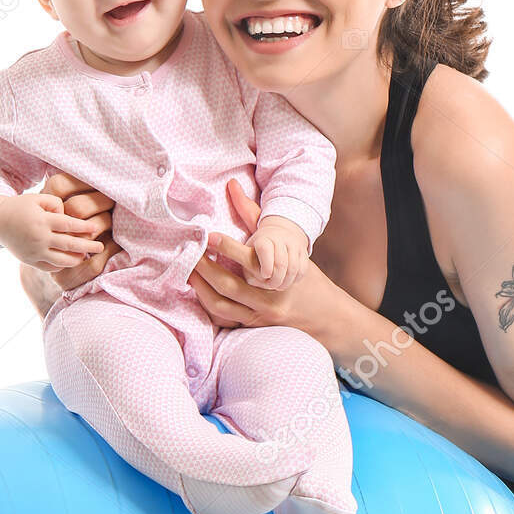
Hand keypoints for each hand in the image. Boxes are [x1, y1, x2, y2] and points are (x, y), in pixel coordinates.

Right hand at [40, 171, 119, 291]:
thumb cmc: (21, 207)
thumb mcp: (36, 198)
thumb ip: (55, 203)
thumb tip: (69, 216)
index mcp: (41, 221)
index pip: (67, 225)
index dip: (83, 227)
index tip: (96, 228)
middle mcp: (39, 238)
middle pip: (69, 245)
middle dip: (87, 246)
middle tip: (100, 247)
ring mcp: (35, 252)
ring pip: (62, 260)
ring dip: (76, 259)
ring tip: (84, 255)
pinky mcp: (31, 261)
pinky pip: (51, 267)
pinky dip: (62, 265)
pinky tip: (69, 260)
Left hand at [187, 180, 348, 345]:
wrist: (326, 315)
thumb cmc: (303, 276)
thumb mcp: (287, 246)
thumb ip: (254, 217)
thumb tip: (231, 185)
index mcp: (277, 274)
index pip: (248, 260)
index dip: (225, 247)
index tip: (207, 236)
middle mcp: (268, 298)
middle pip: (228, 285)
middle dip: (204, 270)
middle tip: (188, 255)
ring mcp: (261, 316)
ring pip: (222, 306)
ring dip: (201, 290)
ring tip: (188, 274)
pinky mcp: (255, 328)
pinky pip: (226, 322)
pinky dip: (210, 310)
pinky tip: (198, 295)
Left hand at [246, 213, 309, 289]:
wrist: (278, 234)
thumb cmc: (258, 252)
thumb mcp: (248, 257)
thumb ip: (249, 270)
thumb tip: (260, 282)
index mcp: (264, 238)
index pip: (265, 250)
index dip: (266, 266)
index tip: (265, 275)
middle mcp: (281, 238)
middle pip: (281, 263)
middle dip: (275, 279)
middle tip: (271, 286)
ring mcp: (294, 244)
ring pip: (293, 268)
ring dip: (286, 282)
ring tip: (279, 286)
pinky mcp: (304, 252)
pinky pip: (302, 270)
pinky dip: (295, 279)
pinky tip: (288, 282)